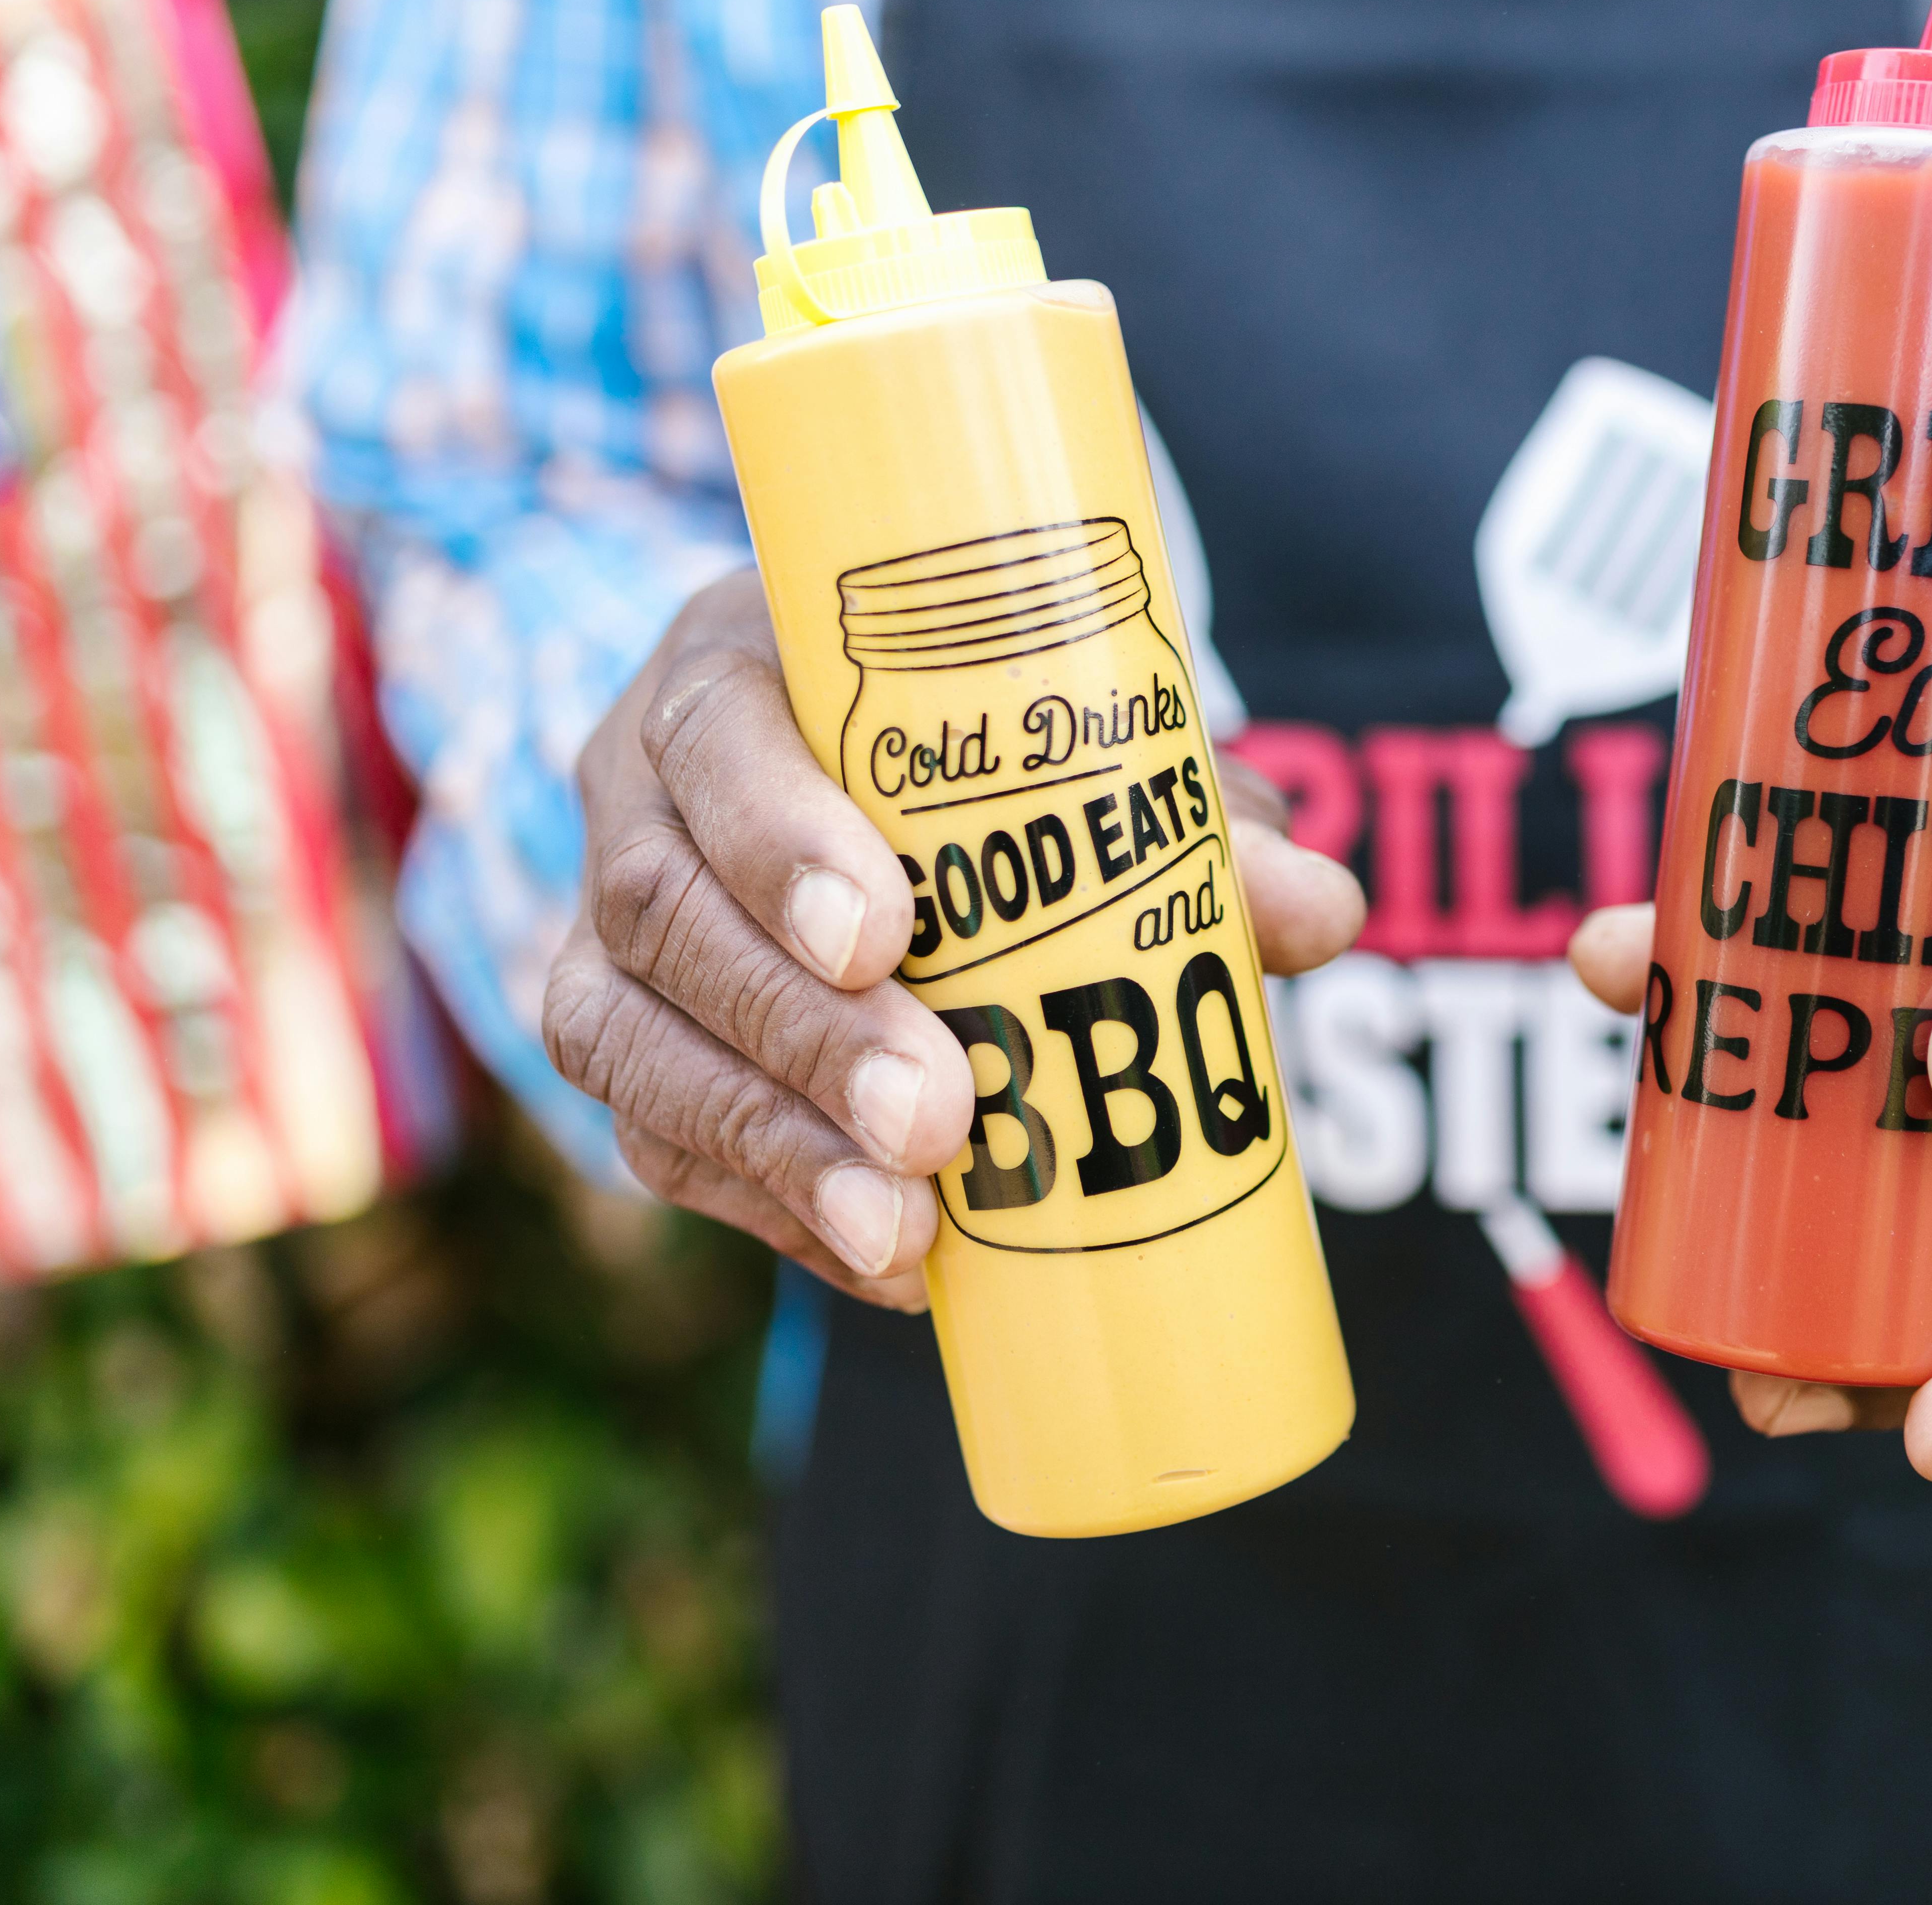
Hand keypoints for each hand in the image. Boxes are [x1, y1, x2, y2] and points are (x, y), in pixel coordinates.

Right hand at [543, 568, 1366, 1307]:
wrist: (875, 782)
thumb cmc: (987, 742)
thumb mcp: (1085, 749)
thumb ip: (1196, 819)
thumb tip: (1323, 911)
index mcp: (736, 671)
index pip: (716, 737)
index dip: (780, 840)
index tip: (882, 934)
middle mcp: (639, 792)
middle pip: (664, 911)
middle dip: (801, 1031)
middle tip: (935, 1118)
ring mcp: (607, 928)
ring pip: (629, 1040)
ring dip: (772, 1147)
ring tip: (903, 1232)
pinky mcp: (624, 1041)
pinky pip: (655, 1137)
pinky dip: (772, 1207)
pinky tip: (886, 1260)